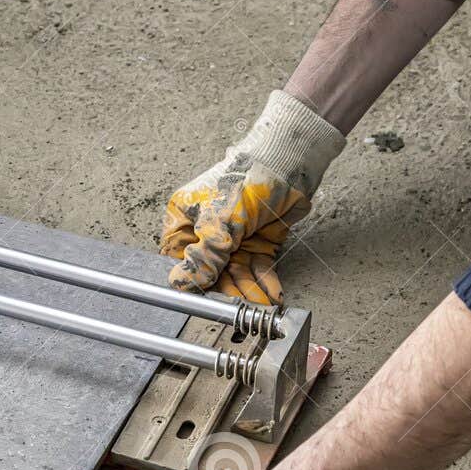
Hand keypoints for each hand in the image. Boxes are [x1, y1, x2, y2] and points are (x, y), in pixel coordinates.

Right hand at [161, 91, 343, 303]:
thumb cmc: (247, 177)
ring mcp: (232, 239)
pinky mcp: (257, 244)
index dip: (189, 278)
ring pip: (235, 274)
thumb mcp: (220, 220)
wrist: (292, 163)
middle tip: (238, 307)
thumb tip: (181, 282)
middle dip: (226, 289)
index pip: (179, 258)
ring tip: (259, 304)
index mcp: (184, 219)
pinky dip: (264, 282)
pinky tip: (271, 295)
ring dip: (248, 290)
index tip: (202, 297)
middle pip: (209, 270)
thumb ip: (204, 255)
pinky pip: (257, 269)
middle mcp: (206, 232)